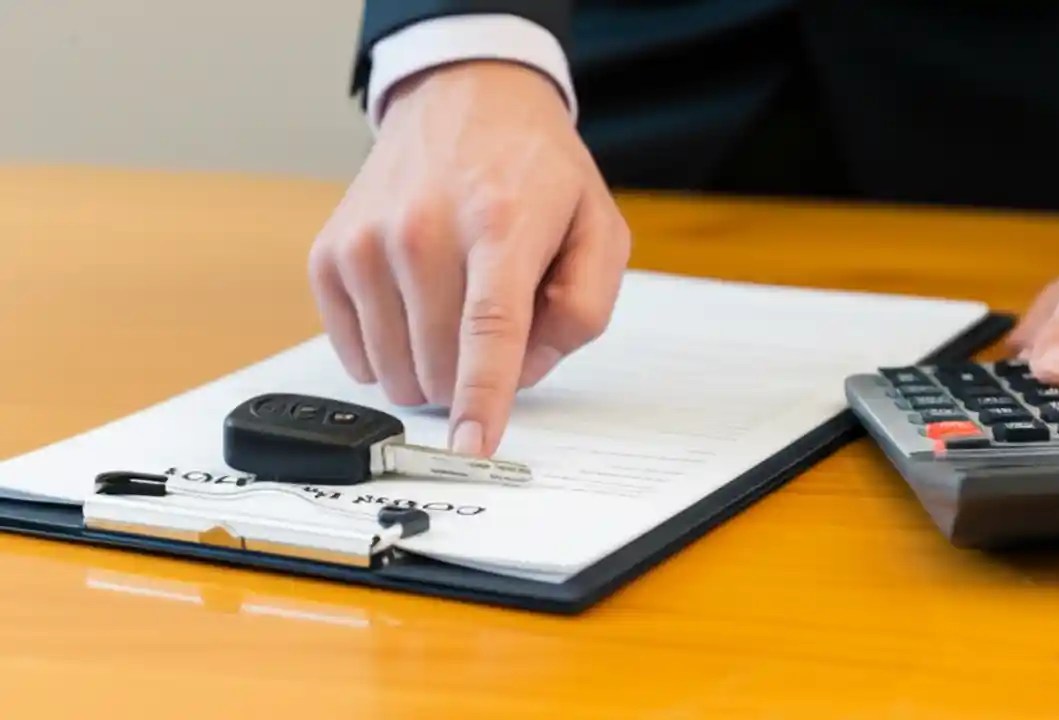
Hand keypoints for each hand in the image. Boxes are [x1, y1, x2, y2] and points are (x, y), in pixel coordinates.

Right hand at [308, 62, 630, 456]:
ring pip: (397, 375)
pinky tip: (416, 302)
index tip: (474, 448)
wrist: (462, 101)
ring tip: (457, 301)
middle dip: (477, 375)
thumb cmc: (532, 171)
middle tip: (498, 317)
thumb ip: (585, 307)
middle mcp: (424, 230)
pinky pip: (357, 357)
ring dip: (434, 366)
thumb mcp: (598, 228)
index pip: (490, 329)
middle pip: (443, 367)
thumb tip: (527, 369)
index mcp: (501, 223)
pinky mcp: (330, 254)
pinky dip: (392, 351)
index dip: (483, 399)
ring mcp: (367, 242)